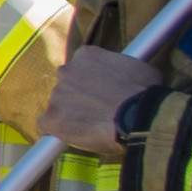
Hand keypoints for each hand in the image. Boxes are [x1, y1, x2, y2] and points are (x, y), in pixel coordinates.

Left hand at [44, 44, 151, 158]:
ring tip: (92, 125)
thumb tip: (130, 75)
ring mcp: (57, 94)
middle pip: (67, 85)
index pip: (80, 66)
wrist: (137, 115)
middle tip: (96, 110)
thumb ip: (125, 67)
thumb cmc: (144, 93)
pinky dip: (56, 130)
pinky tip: (72, 135)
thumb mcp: (141, 68)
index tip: (99, 92)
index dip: (90, 81)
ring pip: (58, 105)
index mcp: (86, 55)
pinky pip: (46, 124)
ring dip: (70, 114)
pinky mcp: (52, 117)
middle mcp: (67, 71)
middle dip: (78, 97)